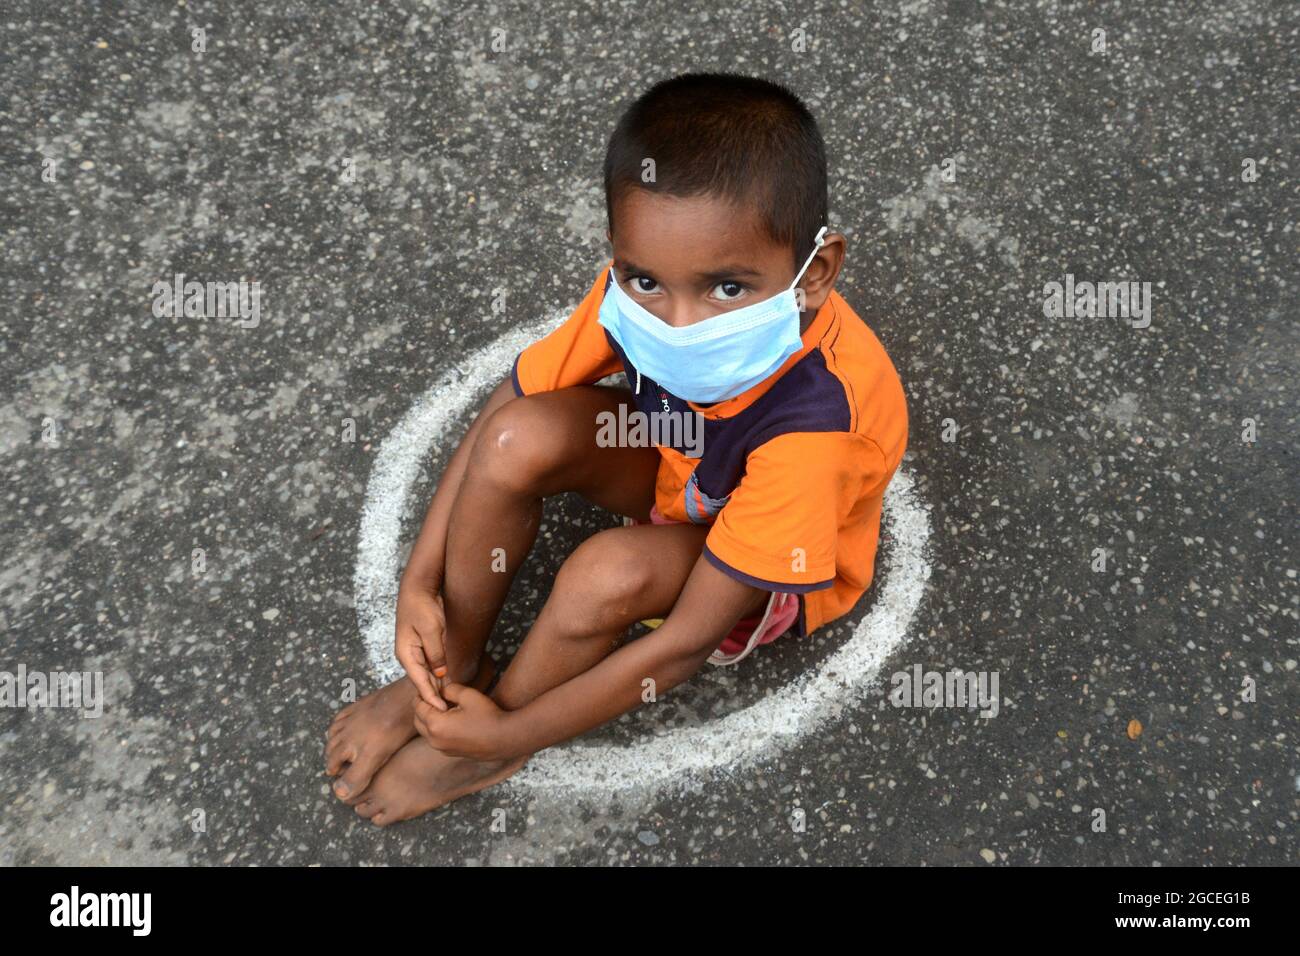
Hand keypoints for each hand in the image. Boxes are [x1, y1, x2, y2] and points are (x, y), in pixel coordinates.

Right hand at [395, 583, 449, 709]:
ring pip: (428, 675)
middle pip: (423, 681)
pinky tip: (447, 684)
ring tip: (449, 704)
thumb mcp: (431, 630)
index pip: (419, 682)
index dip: (430, 698)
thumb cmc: (421, 606)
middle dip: (434, 697)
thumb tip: (441, 673)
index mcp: (406, 654)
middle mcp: (409, 656)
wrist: (418, 588)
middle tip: (448, 713)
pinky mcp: (424, 646)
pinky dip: (439, 675)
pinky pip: (432, 665)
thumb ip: (436, 653)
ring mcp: (416, 651)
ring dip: (437, 687)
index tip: (441, 710)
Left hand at [413, 683, 517, 761]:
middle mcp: (434, 740)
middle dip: (423, 707)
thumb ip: (449, 689)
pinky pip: (436, 739)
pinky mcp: (450, 753)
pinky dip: (438, 728)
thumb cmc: (487, 715)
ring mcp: (442, 749)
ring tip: (445, 706)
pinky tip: (453, 719)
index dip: (422, 693)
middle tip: (435, 695)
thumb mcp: (467, 695)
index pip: (418, 706)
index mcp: (435, 725)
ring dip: (430, 718)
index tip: (430, 685)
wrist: (505, 738)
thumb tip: (441, 689)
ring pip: (426, 731)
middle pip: (418, 720)